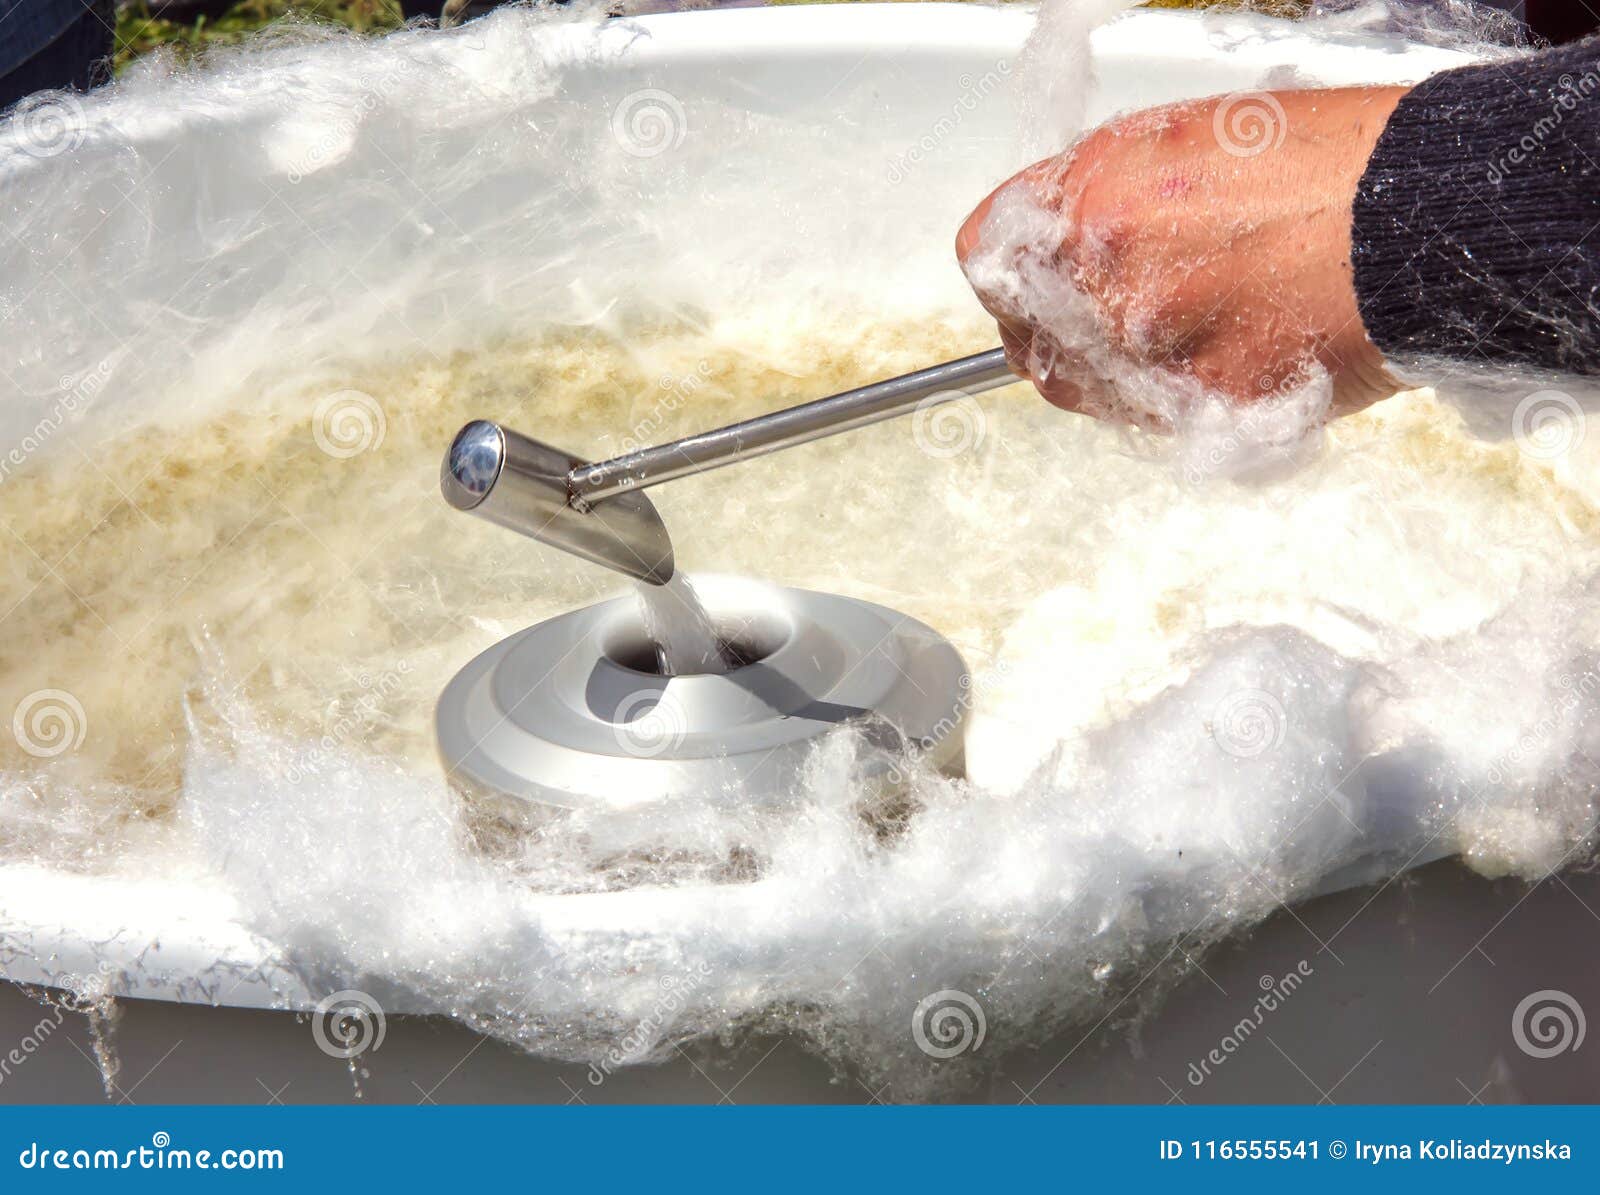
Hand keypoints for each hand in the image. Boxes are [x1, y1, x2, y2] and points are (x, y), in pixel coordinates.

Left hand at [956, 86, 1409, 423]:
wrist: (1424, 220)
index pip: (985, 257)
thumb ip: (1100, 194)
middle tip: (1106, 315)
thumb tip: (1057, 235)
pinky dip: (1165, 401)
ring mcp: (1150, 352)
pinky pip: (1146, 421)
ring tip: (1174, 334)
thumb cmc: (1325, 164)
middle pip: (1023, 335)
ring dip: (1104, 372)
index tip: (1031, 280)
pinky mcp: (1199, 410)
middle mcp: (1106, 279)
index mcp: (1093, 200)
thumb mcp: (1184, 140)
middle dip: (1052, 328)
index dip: (1009, 273)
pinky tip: (1215, 359)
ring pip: (1076, 389)